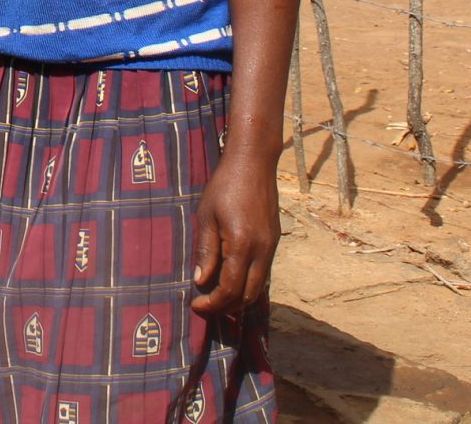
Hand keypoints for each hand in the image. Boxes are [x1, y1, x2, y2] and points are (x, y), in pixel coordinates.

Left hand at [190, 151, 279, 315]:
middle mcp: (262, 250)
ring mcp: (272, 247)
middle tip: (205, 306)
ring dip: (239, 298)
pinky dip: (248, 284)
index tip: (195, 306)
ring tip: (216, 296)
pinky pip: (263, 273)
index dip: (212, 304)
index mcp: (242, 245)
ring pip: (259, 287)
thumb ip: (205, 251)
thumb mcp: (206, 216)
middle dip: (226, 307)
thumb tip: (201, 282)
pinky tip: (231, 278)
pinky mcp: (274, 241)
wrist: (253, 162)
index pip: (230, 289)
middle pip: (248, 296)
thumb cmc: (224, 185)